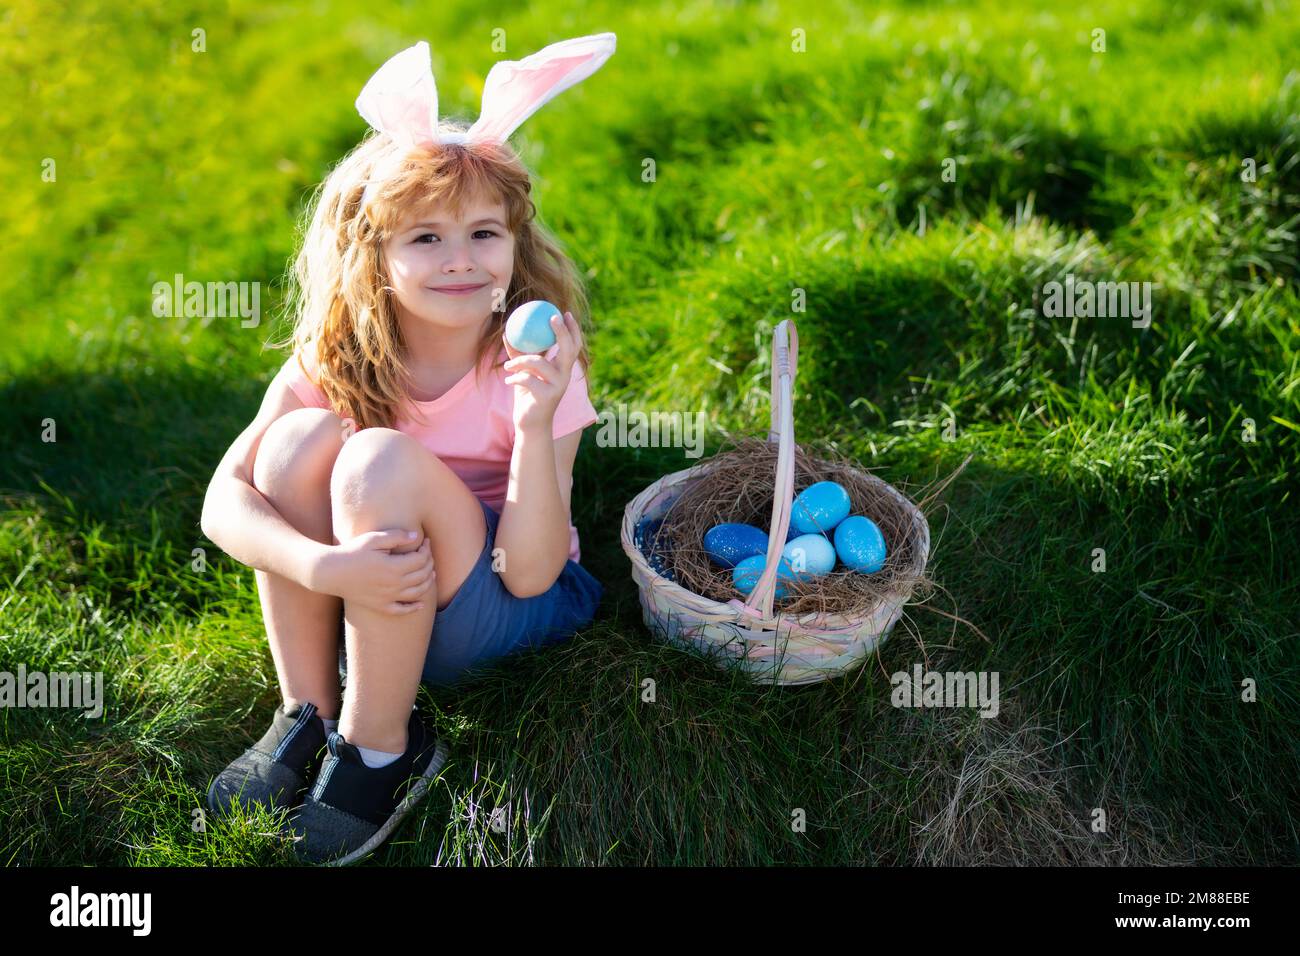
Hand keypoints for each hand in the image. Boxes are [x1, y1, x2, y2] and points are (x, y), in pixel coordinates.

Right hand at [309, 528, 435, 614]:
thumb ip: (396, 536)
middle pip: (422, 575)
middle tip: (428, 554)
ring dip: (428, 582)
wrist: (332, 572)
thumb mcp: (373, 539)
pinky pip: (402, 611)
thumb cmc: (352, 552)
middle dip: (429, 563)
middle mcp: (394, 584)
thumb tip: (416, 536)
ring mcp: (388, 597)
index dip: (427, 549)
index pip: (421, 559)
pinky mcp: (380, 606)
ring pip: (417, 592)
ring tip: (430, 573)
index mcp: (394, 567)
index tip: (425, 541)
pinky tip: (421, 604)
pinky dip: (414, 608)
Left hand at [501, 310, 582, 432]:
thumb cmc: (527, 394)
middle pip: (568, 350)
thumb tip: (507, 331)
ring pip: (539, 362)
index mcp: (562, 368)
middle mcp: (565, 376)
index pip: (573, 345)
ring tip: (507, 365)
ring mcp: (558, 386)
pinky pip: (528, 379)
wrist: (530, 423)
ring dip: (519, 361)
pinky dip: (514, 378)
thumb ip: (518, 352)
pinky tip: (508, 381)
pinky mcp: (548, 397)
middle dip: (562, 332)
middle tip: (551, 318)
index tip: (563, 312)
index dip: (572, 329)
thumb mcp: (523, 371)